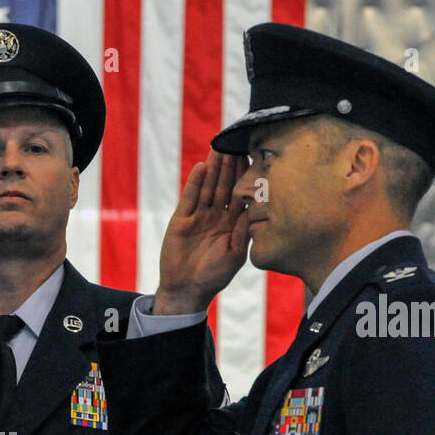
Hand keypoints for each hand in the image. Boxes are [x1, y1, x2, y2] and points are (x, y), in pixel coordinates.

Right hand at [154, 149, 249, 314]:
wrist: (186, 290)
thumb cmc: (214, 277)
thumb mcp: (235, 255)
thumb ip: (242, 233)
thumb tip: (253, 210)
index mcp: (231, 224)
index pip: (240, 195)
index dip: (245, 177)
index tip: (253, 157)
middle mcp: (216, 216)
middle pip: (224, 186)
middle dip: (229, 166)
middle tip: (235, 144)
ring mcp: (198, 216)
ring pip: (208, 187)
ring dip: (214, 168)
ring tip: (219, 148)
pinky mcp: (181, 219)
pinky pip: (190, 198)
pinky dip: (195, 183)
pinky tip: (202, 167)